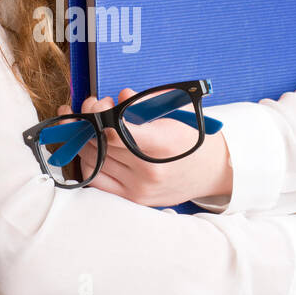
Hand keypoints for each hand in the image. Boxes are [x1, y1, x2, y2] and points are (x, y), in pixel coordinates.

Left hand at [56, 88, 229, 206]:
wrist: (211, 170)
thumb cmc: (191, 137)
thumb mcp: (176, 112)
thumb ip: (146, 102)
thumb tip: (121, 95)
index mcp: (161, 145)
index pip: (114, 132)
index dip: (99, 114)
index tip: (100, 103)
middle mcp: (148, 171)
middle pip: (99, 144)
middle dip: (89, 120)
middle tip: (93, 106)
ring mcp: (138, 188)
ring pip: (92, 161)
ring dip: (84, 139)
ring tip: (91, 124)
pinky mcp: (132, 199)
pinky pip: (96, 181)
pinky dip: (89, 161)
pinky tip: (90, 146)